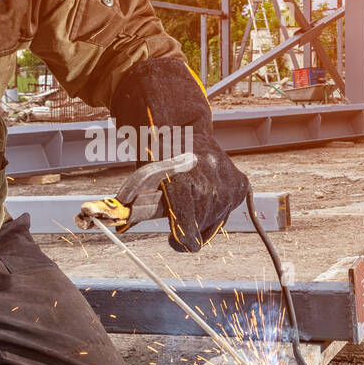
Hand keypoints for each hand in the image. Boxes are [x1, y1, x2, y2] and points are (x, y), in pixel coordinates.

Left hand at [110, 56, 248, 251]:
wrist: (180, 123)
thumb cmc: (155, 150)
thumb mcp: (144, 176)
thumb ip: (141, 204)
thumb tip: (124, 226)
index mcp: (184, 178)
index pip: (187, 225)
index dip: (180, 239)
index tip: (175, 241)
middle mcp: (211, 178)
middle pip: (199, 225)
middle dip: (187, 225)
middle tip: (177, 215)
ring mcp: (228, 180)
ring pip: (214, 220)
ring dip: (200, 218)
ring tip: (189, 202)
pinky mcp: (239, 182)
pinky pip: (226, 210)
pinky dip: (214, 210)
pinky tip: (203, 200)